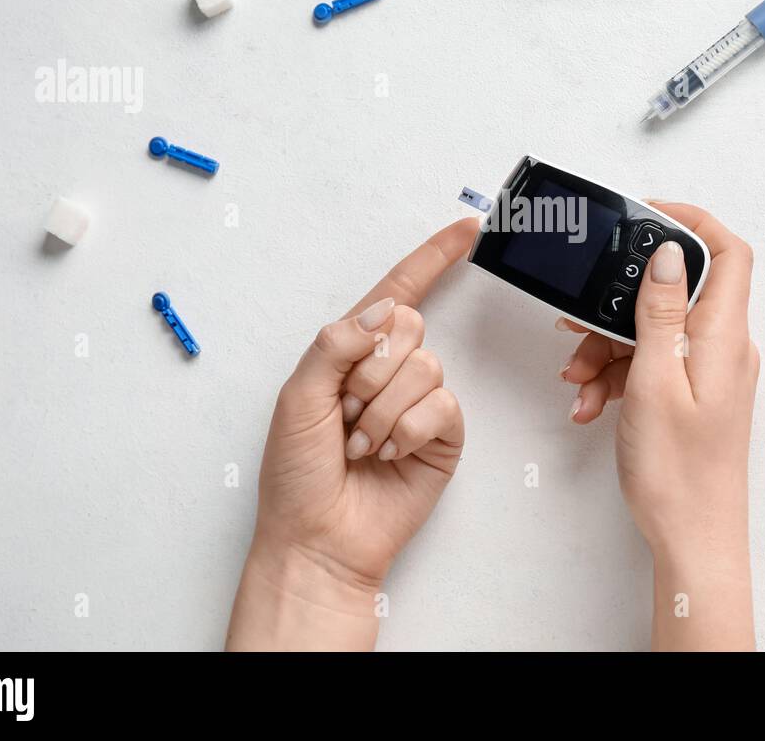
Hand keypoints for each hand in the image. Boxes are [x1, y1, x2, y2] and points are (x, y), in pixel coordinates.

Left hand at [227, 217, 478, 650]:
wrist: (318, 537)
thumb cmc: (297, 474)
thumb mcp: (296, 397)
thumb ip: (334, 345)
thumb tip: (383, 310)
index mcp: (350, 352)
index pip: (397, 292)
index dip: (432, 258)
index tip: (467, 228)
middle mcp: (388, 370)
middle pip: (407, 325)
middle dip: (369, 371)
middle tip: (346, 412)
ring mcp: (418, 401)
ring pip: (425, 366)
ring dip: (384, 409)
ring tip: (362, 443)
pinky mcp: (442, 433)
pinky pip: (442, 404)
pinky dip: (408, 429)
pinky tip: (389, 454)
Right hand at [558, 203, 757, 649]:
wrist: (693, 541)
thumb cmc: (679, 472)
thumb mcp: (655, 379)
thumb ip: (661, 311)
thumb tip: (669, 251)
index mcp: (724, 335)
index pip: (727, 251)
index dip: (690, 222)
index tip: (643, 216)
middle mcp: (724, 347)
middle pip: (676, 292)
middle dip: (620, 302)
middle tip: (581, 322)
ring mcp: (708, 372)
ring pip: (654, 331)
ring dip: (608, 347)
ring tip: (578, 378)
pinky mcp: (692, 395)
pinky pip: (652, 365)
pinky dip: (617, 375)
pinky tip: (590, 402)